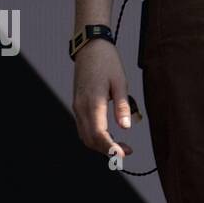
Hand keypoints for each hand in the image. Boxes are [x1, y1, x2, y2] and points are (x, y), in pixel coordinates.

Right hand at [72, 39, 134, 159]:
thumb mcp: (120, 82)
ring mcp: (77, 107)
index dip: (110, 147)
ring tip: (120, 146)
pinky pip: (83, 127)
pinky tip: (108, 135)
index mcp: (92, 102)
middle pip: (90, 139)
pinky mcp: (77, 104)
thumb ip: (122, 105)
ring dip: (100, 145)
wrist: (90, 48)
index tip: (122, 155)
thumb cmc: (107, 62)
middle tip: (126, 151)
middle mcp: (81, 107)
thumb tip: (126, 127)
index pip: (99, 134)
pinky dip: (94, 136)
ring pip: (84, 135)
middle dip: (107, 150)